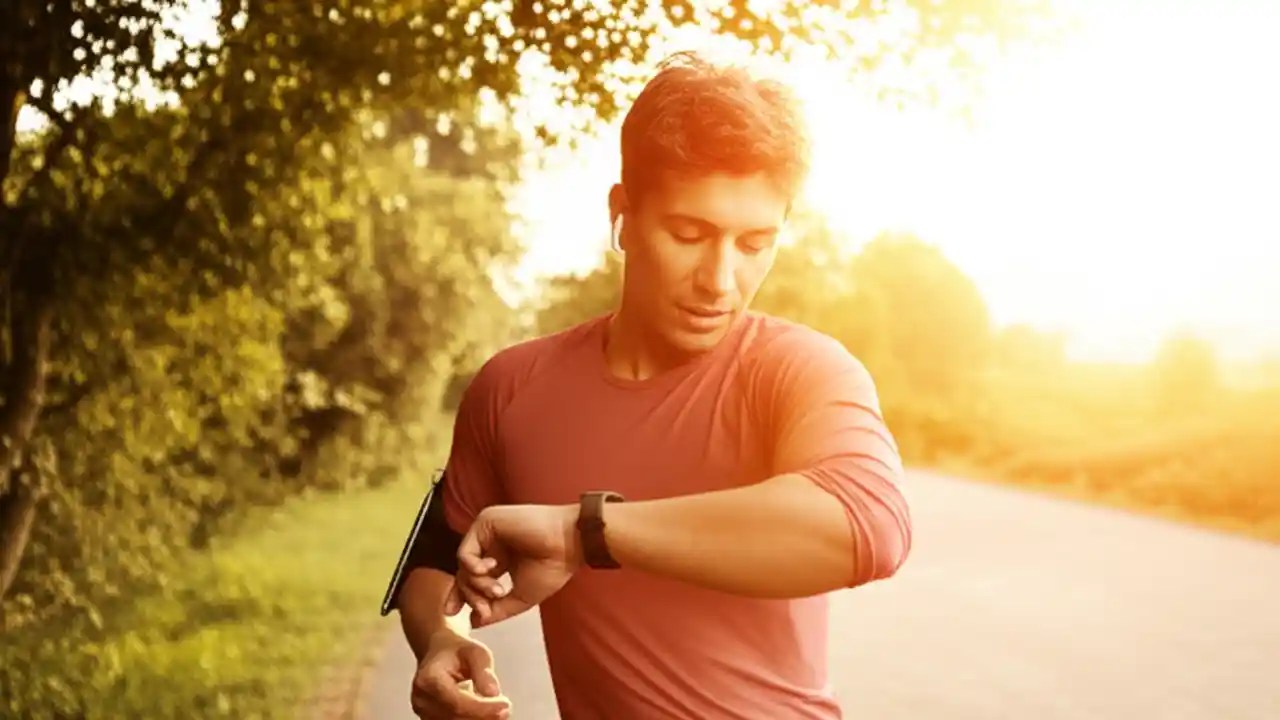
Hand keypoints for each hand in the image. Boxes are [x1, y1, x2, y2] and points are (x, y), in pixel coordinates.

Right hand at [410, 629, 511, 718]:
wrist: (439, 654)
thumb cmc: (457, 652)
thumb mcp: (476, 651)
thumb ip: (483, 671)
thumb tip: (492, 693)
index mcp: (429, 678)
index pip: (456, 702)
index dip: (483, 708)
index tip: (505, 705)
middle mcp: (422, 699)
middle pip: (456, 718)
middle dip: (485, 716)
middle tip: (505, 707)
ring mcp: (424, 713)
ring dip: (480, 719)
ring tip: (496, 707)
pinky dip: (473, 719)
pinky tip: (485, 712)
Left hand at [443, 503, 581, 628]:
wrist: (569, 544)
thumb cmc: (554, 566)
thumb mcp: (522, 597)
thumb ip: (497, 609)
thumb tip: (474, 621)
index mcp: (501, 558)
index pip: (473, 578)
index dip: (466, 597)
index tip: (464, 614)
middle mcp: (492, 543)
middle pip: (465, 573)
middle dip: (471, 596)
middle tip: (486, 609)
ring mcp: (488, 532)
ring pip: (463, 565)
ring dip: (476, 584)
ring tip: (498, 591)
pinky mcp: (486, 522)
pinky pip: (465, 552)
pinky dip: (473, 567)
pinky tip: (491, 570)